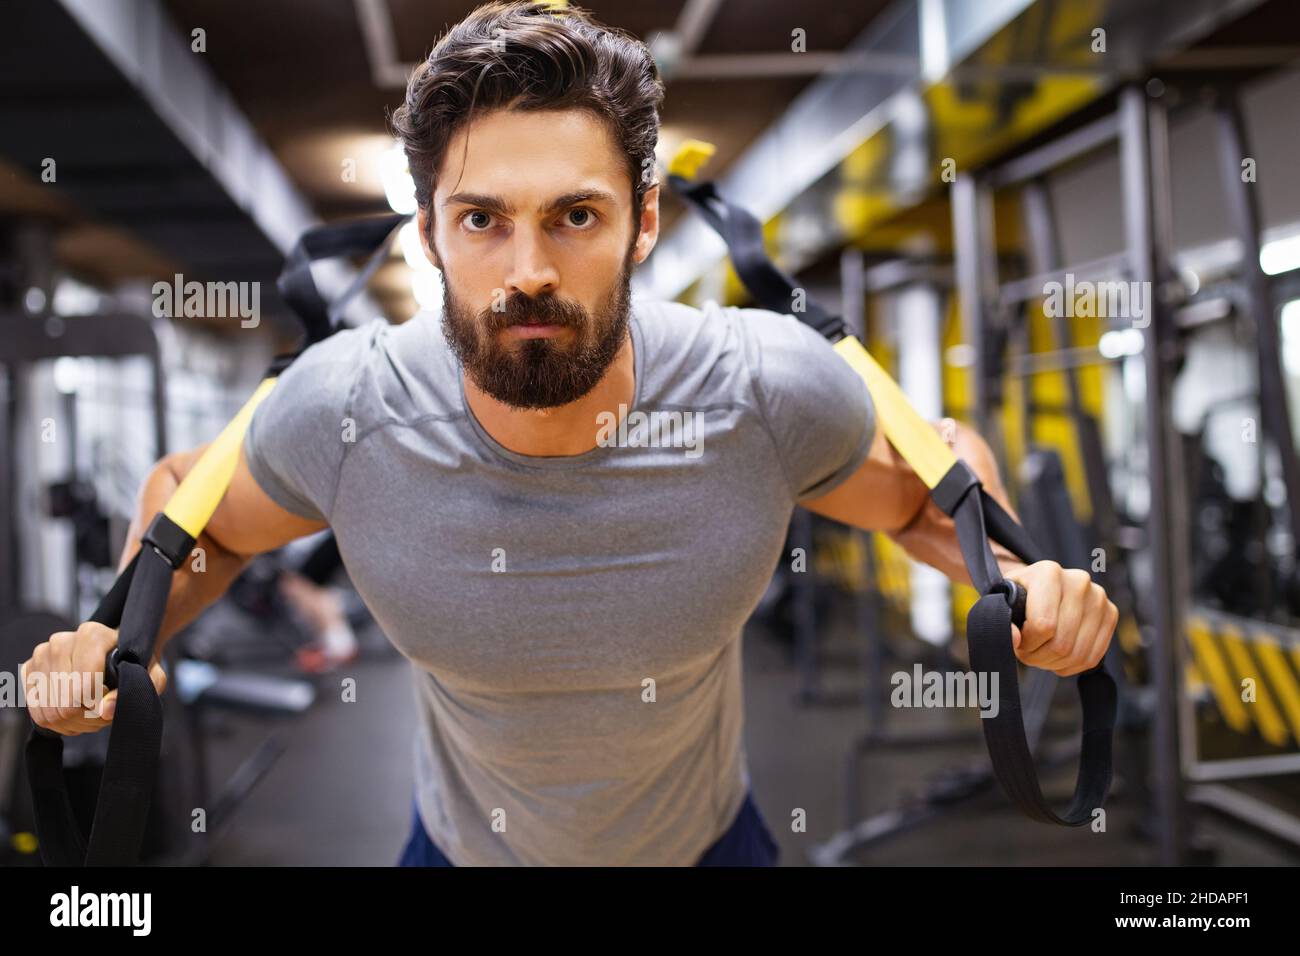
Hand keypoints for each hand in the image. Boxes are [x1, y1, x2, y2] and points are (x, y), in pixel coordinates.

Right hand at [20, 622, 167, 735]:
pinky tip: (74, 715)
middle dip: (86, 717)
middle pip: (64, 702)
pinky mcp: (30, 669)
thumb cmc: (136, 663)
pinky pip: (35, 710)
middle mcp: (61, 640)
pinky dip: (56, 722)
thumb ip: (136, 689)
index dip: (96, 705)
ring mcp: (42, 654)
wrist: (119, 650)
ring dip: (72, 722)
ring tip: (91, 714)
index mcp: (91, 634)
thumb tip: (105, 710)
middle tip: (102, 715)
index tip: (109, 703)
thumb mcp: (151, 676)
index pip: (83, 686)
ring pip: (48, 710)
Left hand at [1004, 562, 1116, 676]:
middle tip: (1028, 652)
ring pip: (1078, 654)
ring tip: (1041, 653)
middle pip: (1061, 644)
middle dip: (1039, 657)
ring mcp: (1098, 597)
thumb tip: (1015, 640)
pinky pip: (1092, 657)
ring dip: (1054, 663)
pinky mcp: (1111, 614)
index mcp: (1048, 572)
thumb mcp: (1001, 603)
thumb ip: (1001, 621)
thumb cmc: (1017, 597)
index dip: (1028, 643)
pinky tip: (1057, 657)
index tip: (1018, 641)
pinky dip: (1071, 666)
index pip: (1043, 625)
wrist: (1039, 587)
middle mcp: (1078, 581)